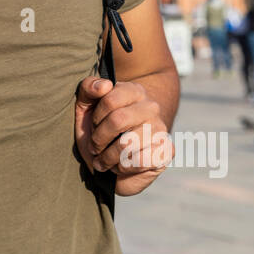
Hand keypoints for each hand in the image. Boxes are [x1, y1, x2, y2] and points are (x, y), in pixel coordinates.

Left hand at [75, 76, 173, 196]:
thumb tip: (104, 85)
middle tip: (94, 148)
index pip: (109, 100)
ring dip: (108, 157)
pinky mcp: (167, 150)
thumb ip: (88, 88)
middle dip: (99, 139)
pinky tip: (121, 165)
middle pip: (118, 120)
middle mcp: (151, 107)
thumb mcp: (86, 105)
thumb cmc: (100, 128)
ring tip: (105, 159)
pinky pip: (140, 161)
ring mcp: (161, 128)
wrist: (118, 156)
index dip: (95, 119)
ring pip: (127, 144)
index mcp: (133, 91)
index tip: (93, 127)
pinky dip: (124, 167)